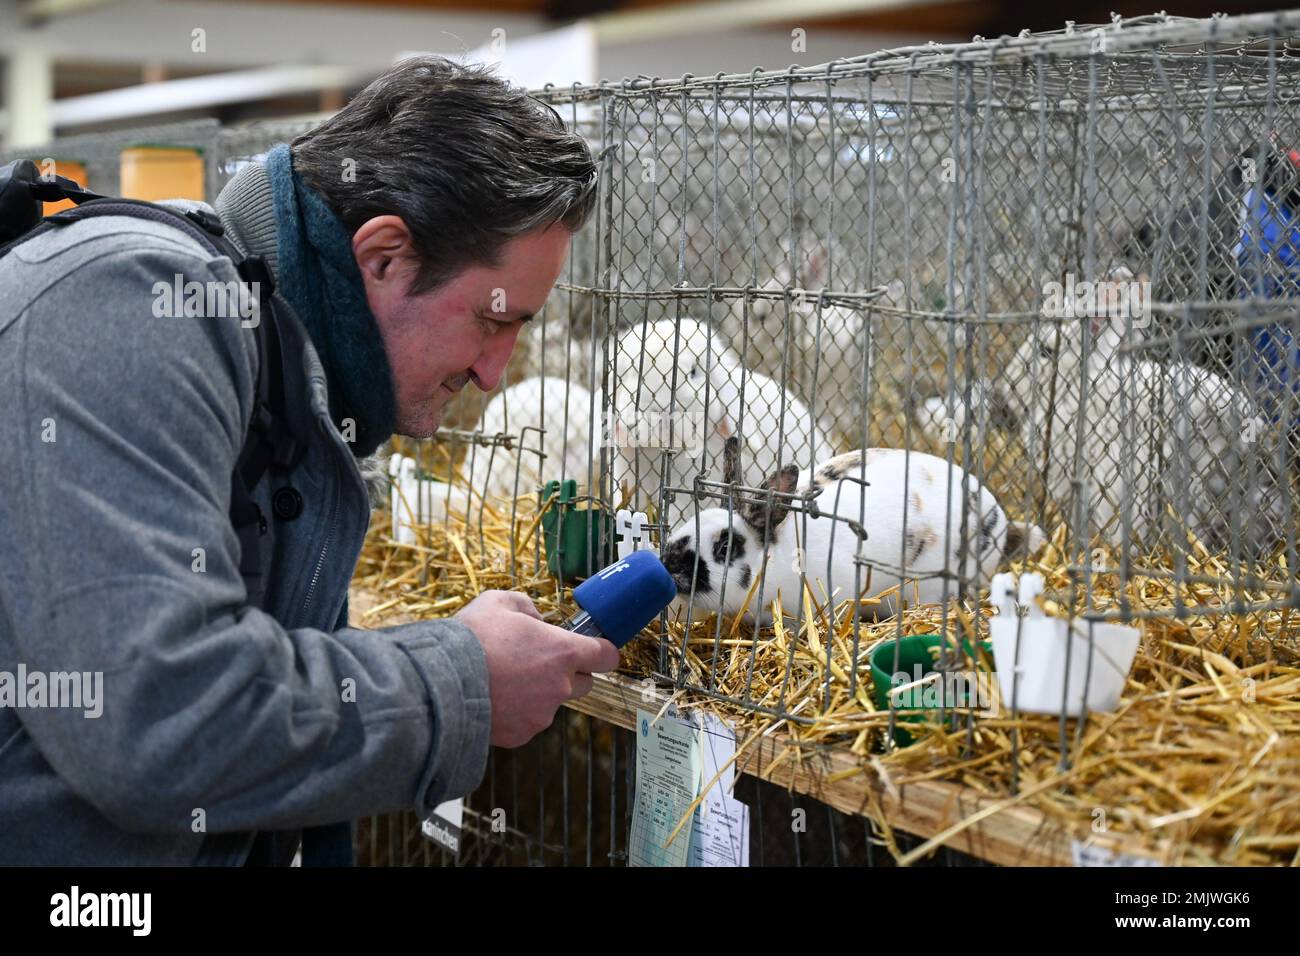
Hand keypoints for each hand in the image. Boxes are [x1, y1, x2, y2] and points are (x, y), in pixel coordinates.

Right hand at [455, 590, 620, 747]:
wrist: (438, 683)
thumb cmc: (470, 638)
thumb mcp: (498, 602)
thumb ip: (527, 607)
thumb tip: (536, 621)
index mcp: (562, 652)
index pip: (606, 656)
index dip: (601, 651)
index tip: (594, 649)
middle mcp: (559, 687)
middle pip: (583, 683)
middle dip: (568, 673)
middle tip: (538, 662)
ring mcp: (541, 715)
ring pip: (551, 703)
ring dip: (538, 693)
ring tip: (504, 681)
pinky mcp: (521, 735)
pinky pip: (528, 722)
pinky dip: (517, 713)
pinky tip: (493, 699)